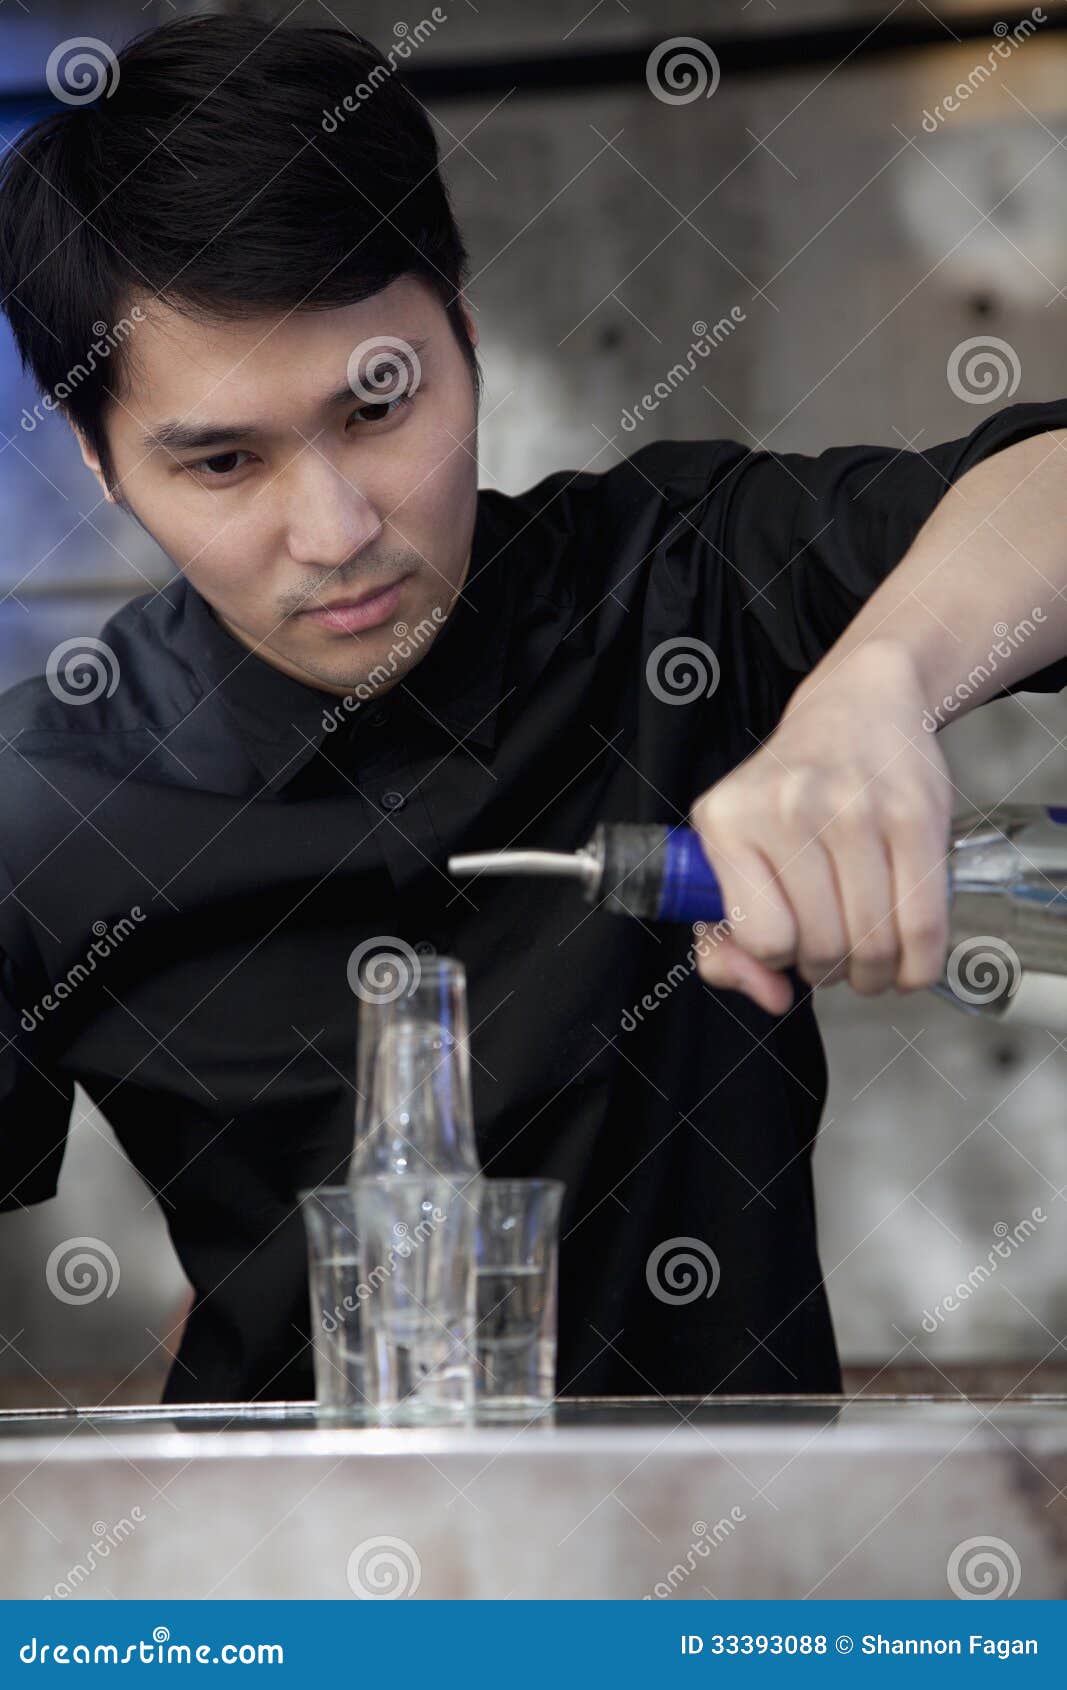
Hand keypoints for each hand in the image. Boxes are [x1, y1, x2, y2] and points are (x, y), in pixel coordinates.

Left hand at [688, 640, 953, 1014]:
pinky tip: (907, 961)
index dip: (779, 958)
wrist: (856, 708)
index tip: (789, 944)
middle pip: (819, 947)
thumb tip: (770, 997)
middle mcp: (787, 809)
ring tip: (869, 956)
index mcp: (726, 821)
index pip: (761, 939)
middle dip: (830, 969)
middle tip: (834, 950)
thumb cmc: (788, 793)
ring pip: (871, 945)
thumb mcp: (732, 853)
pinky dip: (917, 964)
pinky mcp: (915, 814)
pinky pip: (922, 926)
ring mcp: (854, 809)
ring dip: (873, 973)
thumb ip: (725, 941)